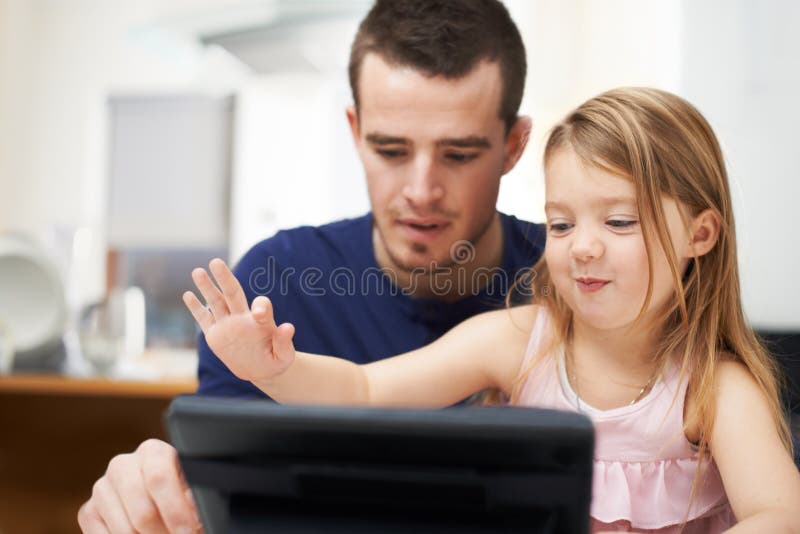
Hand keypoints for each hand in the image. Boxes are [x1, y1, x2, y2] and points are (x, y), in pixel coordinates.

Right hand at [77, 439, 201, 532]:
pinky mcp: (87, 512)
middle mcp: (123, 464)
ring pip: (126, 531)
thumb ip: (191, 502)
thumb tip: (192, 520)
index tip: (188, 532)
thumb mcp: (191, 492)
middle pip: (142, 511)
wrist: (155, 501)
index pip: (159, 478)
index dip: (175, 511)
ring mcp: (101, 488)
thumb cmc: (179, 496)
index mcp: (153, 452)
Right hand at [182, 258, 296, 383]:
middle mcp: (242, 317)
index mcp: (261, 321)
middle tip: (216, 262)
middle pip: (232, 293)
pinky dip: (195, 308)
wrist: (260, 369)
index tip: (260, 312)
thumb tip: (288, 327)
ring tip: (198, 271)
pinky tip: (187, 294)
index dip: (262, 306)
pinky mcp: (215, 335)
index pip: (262, 306)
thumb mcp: (283, 356)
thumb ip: (284, 342)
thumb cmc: (275, 360)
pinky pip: (204, 319)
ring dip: (206, 287)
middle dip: (224, 278)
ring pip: (215, 301)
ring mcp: (227, 325)